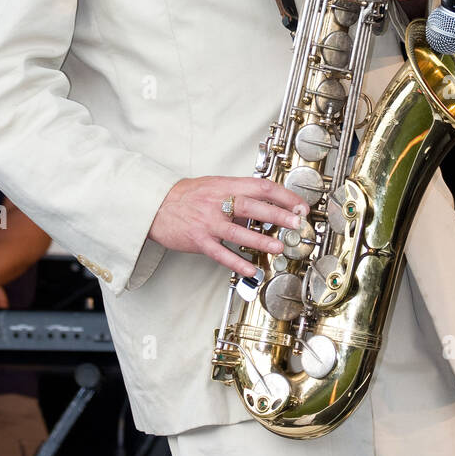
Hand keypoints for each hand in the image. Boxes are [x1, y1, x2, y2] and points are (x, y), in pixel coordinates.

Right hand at [147, 176, 310, 278]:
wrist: (156, 205)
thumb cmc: (186, 195)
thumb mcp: (214, 186)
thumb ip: (238, 195)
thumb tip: (263, 208)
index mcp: (225, 186)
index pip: (261, 187)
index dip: (283, 195)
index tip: (299, 205)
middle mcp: (218, 202)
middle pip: (254, 206)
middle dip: (278, 215)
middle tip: (296, 223)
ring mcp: (208, 222)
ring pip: (239, 231)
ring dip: (261, 240)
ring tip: (279, 247)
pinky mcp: (199, 240)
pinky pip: (221, 253)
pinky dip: (237, 262)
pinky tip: (251, 269)